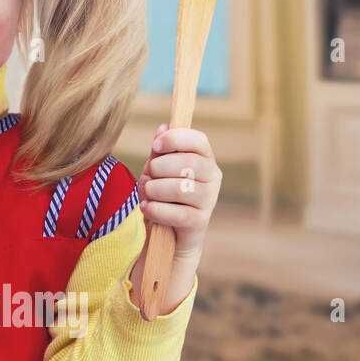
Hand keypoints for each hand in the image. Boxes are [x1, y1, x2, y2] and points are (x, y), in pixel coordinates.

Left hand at [135, 122, 221, 261]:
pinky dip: (155, 209)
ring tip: (148, 194)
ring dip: (155, 190)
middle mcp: (212, 178)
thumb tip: (163, 127)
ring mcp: (209, 201)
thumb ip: (159, 151)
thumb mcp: (156, 170)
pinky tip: (147, 208)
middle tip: (149, 176)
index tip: (155, 145)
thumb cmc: (162, 195)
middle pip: (189, 163)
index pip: (199, 140)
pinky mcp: (200, 222)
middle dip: (159, 168)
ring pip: (181, 188)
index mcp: (204, 159)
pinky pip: (177, 213)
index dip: (176, 139)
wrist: (167, 233)